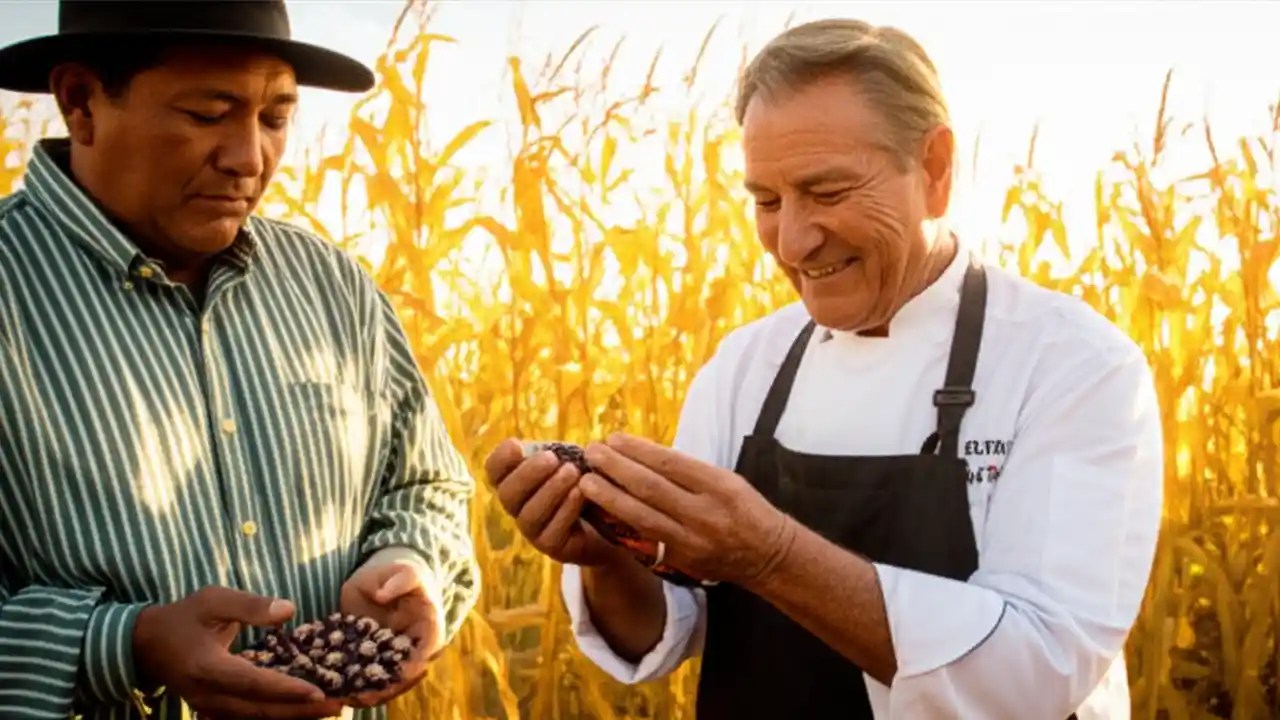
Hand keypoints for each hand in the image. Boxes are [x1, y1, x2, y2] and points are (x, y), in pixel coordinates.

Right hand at [132, 586, 344, 718]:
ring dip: (293, 716)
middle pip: (259, 710)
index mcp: (207, 667)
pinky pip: (250, 717)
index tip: (317, 691)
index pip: (251, 682)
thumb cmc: (183, 617)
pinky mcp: (215, 711)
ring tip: (331, 710)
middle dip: (299, 711)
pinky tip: (305, 712)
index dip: (284, 689)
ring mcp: (210, 708)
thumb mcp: (212, 600)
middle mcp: (208, 696)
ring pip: (256, 718)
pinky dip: (278, 715)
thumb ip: (249, 605)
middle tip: (339, 705)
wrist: (145, 645)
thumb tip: (289, 609)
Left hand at [337, 562, 438, 707]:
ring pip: (381, 680)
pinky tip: (332, 686)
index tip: (382, 682)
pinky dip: (350, 680)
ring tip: (340, 698)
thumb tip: (382, 595)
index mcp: (429, 632)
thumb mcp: (405, 570)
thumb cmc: (402, 571)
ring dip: (363, 692)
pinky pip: (363, 671)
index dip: (403, 676)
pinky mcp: (372, 655)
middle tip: (354, 699)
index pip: (419, 660)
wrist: (388, 575)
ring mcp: (392, 656)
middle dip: (379, 692)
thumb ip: (399, 580)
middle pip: (400, 679)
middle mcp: (413, 650)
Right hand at [484, 438, 621, 566]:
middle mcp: (517, 507)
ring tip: (573, 472)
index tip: (516, 445)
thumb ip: (554, 452)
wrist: (607, 516)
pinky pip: (552, 531)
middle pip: (508, 494)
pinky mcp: (551, 547)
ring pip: (530, 514)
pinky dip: (566, 509)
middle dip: (528, 474)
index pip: (494, 471)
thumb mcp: (569, 460)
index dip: (500, 459)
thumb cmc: (583, 479)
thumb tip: (549, 449)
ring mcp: (532, 530)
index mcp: (515, 480)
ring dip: (551, 490)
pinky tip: (580, 493)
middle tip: (551, 458)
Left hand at [579, 433, 797, 586]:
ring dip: (610, 497)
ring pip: (641, 516)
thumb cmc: (745, 508)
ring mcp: (690, 541)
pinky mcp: (680, 561)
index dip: (638, 450)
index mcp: (718, 486)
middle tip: (592, 452)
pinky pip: (644, 538)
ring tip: (586, 481)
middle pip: (651, 488)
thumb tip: (642, 455)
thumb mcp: (726, 479)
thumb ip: (687, 470)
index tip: (613, 438)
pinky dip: (621, 522)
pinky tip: (601, 511)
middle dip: (616, 468)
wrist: (767, 555)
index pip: (671, 464)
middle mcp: (704, 514)